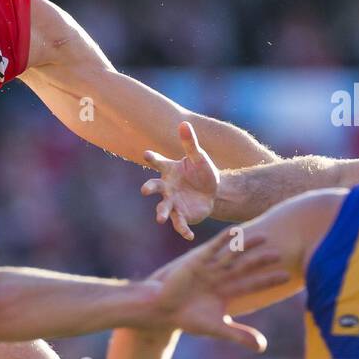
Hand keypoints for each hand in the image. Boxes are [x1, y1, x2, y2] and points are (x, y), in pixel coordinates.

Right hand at [141, 121, 220, 240]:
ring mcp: (172, 202)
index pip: (158, 162)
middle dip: (149, 188)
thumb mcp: (199, 157)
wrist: (213, 192)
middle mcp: (166, 187)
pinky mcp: (181, 215)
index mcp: (169, 170)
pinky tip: (189, 236)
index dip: (152, 158)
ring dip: (161, 213)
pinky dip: (183, 230)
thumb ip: (190, 143)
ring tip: (159, 218)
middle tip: (145, 190)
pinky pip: (180, 224)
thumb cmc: (202, 172)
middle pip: (154, 187)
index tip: (148, 154)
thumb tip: (184, 123)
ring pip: (163, 207)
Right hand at [149, 230, 289, 351]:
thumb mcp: (217, 328)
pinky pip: (213, 248)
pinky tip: (236, 231)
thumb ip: (239, 335)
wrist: (163, 311)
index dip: (268, 280)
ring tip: (264, 237)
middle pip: (246, 267)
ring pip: (232, 255)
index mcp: (227, 292)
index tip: (287, 276)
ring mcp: (210, 268)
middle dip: (262, 261)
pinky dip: (223, 240)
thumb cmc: (189, 319)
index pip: (252, 284)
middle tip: (280, 254)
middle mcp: (221, 277)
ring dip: (247, 246)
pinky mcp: (197, 261)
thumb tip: (262, 347)